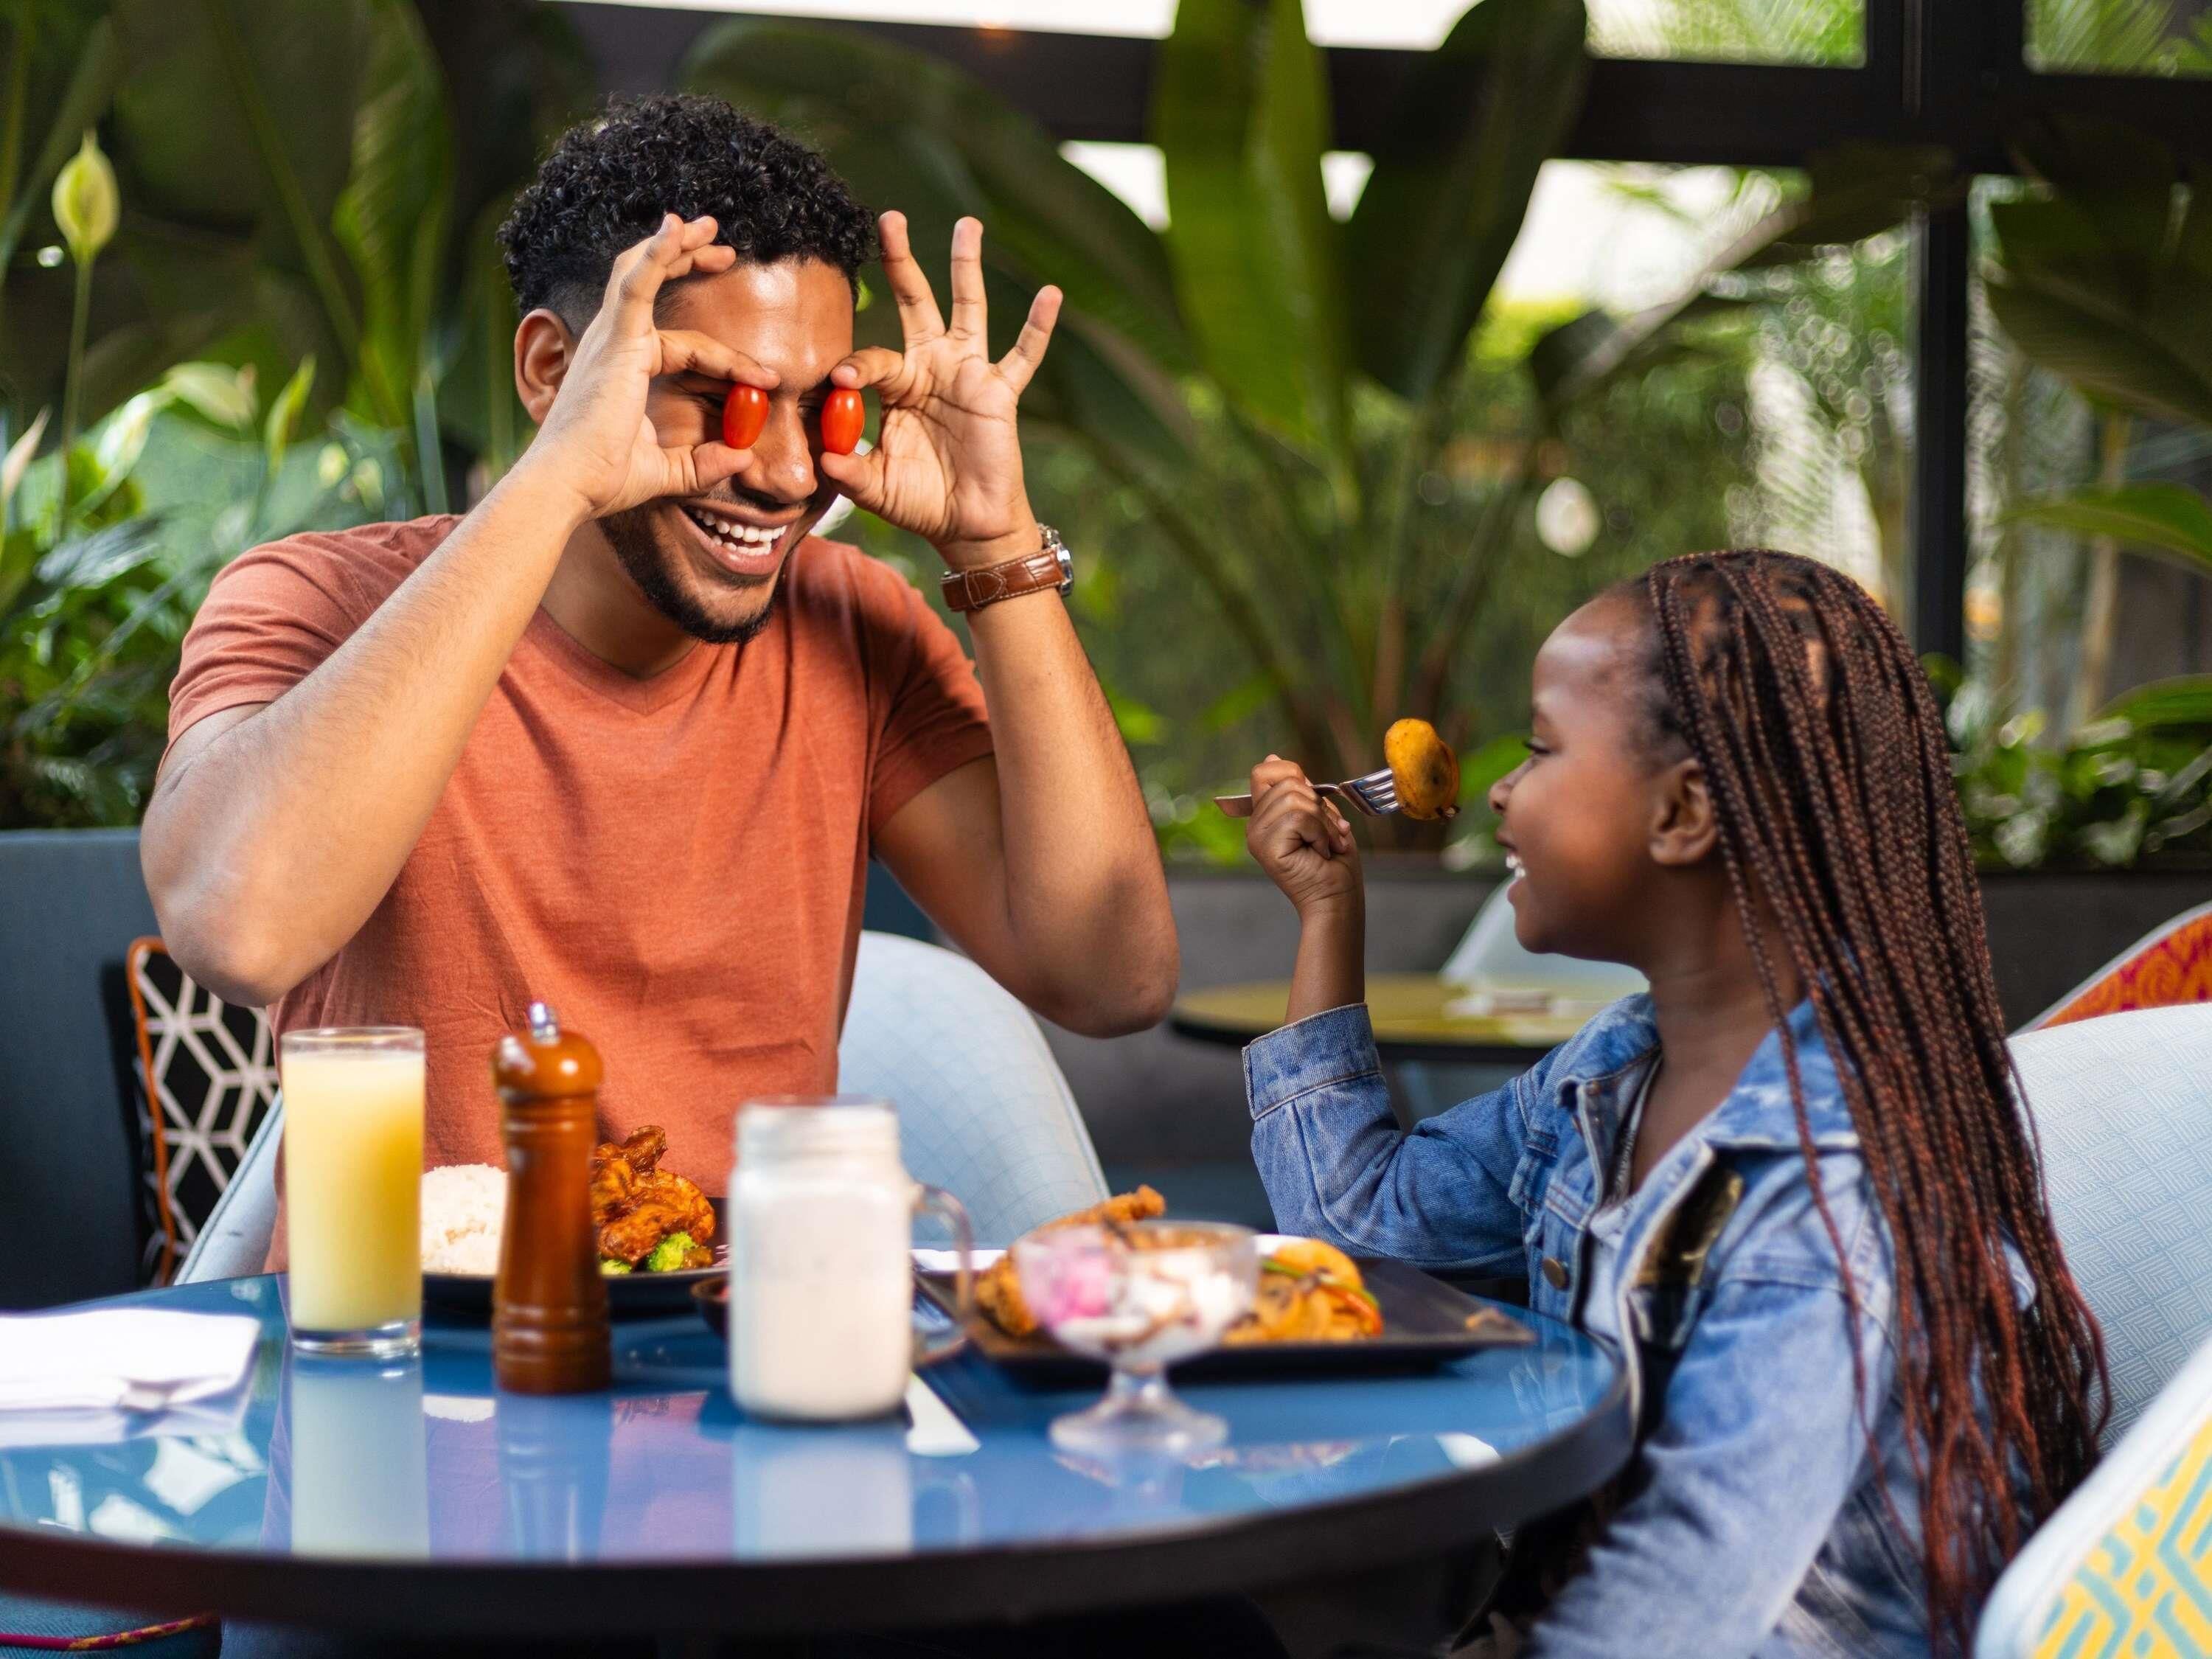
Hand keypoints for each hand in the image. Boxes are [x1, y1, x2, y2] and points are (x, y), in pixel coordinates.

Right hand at [521, 214, 778, 520]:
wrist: (568, 484)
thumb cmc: (602, 480)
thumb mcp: (665, 472)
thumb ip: (703, 465)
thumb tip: (742, 459)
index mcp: (625, 368)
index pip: (685, 347)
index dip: (728, 358)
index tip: (766, 379)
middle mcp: (614, 344)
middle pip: (651, 284)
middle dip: (688, 260)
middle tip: (724, 249)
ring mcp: (612, 337)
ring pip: (642, 271)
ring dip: (677, 244)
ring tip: (710, 226)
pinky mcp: (616, 339)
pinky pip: (637, 282)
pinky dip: (658, 252)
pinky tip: (678, 228)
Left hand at [819, 213, 1060, 570]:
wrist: (967, 525)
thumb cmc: (920, 503)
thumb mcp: (875, 487)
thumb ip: (850, 471)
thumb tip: (824, 460)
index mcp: (897, 385)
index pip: (872, 359)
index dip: (856, 367)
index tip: (840, 380)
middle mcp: (931, 368)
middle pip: (914, 302)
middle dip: (901, 261)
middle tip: (889, 218)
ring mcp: (968, 374)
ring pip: (967, 309)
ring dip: (966, 267)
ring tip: (968, 225)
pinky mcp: (1000, 392)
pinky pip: (1023, 355)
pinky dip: (1039, 327)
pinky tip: (1052, 294)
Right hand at [1246, 757, 1361, 915]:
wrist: (1338, 900)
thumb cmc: (1334, 863)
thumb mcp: (1320, 815)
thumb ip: (1299, 790)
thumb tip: (1272, 757)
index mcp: (1265, 815)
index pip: (1264, 771)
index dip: (1293, 774)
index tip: (1314, 803)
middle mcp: (1256, 825)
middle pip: (1288, 782)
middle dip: (1320, 805)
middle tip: (1328, 833)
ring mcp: (1257, 836)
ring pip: (1295, 799)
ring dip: (1323, 822)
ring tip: (1326, 845)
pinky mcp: (1266, 847)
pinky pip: (1300, 817)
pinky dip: (1321, 833)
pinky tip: (1321, 852)